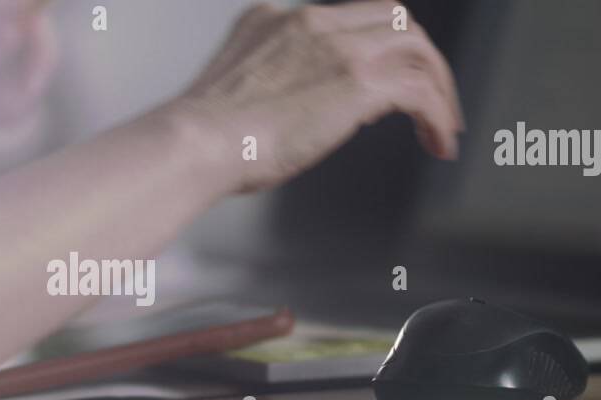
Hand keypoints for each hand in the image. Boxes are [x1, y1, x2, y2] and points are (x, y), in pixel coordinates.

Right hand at [170, 1, 463, 192]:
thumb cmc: (200, 139)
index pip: (347, 20)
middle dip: (419, 62)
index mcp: (276, 21)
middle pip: (393, 20)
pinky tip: (437, 142)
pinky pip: (419, 90)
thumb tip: (286, 123)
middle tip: (429, 103)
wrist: (193, 143)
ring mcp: (337, 48)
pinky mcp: (358, 81)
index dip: (376, 52)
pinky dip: (437, 116)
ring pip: (416, 47)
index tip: (384, 86)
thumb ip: (266, 91)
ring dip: (438, 87)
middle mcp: (311, 22)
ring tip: (442, 127)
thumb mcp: (235, 94)